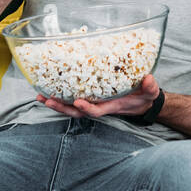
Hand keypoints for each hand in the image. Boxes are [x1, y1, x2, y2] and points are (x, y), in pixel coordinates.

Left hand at [36, 73, 161, 117]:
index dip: (87, 108)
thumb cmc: (143, 96)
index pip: (97, 110)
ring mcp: (93, 102)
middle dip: (62, 108)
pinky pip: (72, 98)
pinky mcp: (89, 96)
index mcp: (112, 105)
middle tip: (47, 101)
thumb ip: (150, 87)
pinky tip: (47, 89)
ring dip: (56, 103)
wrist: (141, 99)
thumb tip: (148, 79)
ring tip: (40, 97)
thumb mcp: (150, 91)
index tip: (79, 102)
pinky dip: (59, 95)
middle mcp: (99, 105)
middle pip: (77, 111)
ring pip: (71, 106)